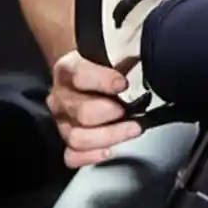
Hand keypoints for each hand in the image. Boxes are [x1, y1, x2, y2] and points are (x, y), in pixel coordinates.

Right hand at [46, 51, 142, 167]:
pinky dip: (90, 156)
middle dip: (110, 113)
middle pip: (82, 112)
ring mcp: (63, 121)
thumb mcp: (113, 50)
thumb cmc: (103, 64)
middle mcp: (61, 97)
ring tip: (131, 129)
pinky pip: (72, 156)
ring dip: (109, 136)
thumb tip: (146, 54)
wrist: (88, 73)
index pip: (80, 75)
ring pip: (78, 137)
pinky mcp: (67, 140)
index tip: (123, 83)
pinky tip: (109, 150)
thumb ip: (125, 52)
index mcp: (68, 69)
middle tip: (129, 111)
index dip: (103, 81)